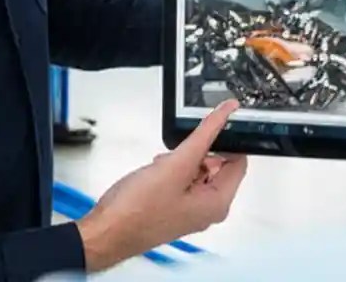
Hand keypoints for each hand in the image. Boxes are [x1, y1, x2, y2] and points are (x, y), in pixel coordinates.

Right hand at [77, 101, 248, 271]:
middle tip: (177, 155)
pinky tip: (154, 174)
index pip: (239, 162)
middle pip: (217, 166)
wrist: (107, 231)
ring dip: (181, 162)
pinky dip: (170, 172)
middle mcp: (207, 210)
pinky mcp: (173, 209)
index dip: (227, 141)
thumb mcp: (176, 164)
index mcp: (217, 203)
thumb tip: (225, 114)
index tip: (214, 127)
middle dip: (198, 153)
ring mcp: (190, 211)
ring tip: (162, 167)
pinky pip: (181, 181)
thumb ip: (204, 136)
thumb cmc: (137, 210)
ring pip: (197, 172)